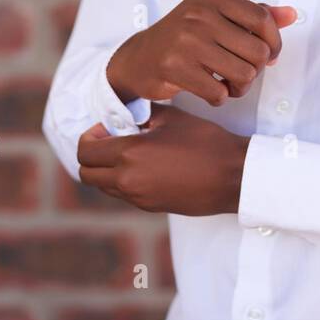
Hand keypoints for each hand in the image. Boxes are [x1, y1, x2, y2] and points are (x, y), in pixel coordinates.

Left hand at [76, 105, 250, 215]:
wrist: (234, 177)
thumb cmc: (206, 143)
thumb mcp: (172, 118)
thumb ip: (142, 113)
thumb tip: (127, 113)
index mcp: (129, 154)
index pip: (85, 151)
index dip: (90, 136)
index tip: (107, 127)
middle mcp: (127, 180)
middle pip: (86, 173)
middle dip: (92, 155)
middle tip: (112, 140)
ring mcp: (138, 197)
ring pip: (103, 187)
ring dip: (106, 169)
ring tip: (130, 153)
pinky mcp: (150, 207)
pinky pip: (123, 194)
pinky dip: (123, 180)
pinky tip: (146, 166)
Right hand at [106, 0, 296, 106]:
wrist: (139, 58)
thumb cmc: (185, 38)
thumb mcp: (217, 18)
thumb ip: (254, 16)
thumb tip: (292, 14)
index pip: (262, 19)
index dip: (274, 43)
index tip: (269, 55)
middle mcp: (198, 15)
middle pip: (257, 51)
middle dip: (255, 70)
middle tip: (242, 73)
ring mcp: (185, 41)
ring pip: (243, 74)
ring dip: (240, 86)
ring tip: (228, 83)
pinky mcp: (174, 68)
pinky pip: (219, 93)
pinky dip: (220, 97)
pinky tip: (210, 89)